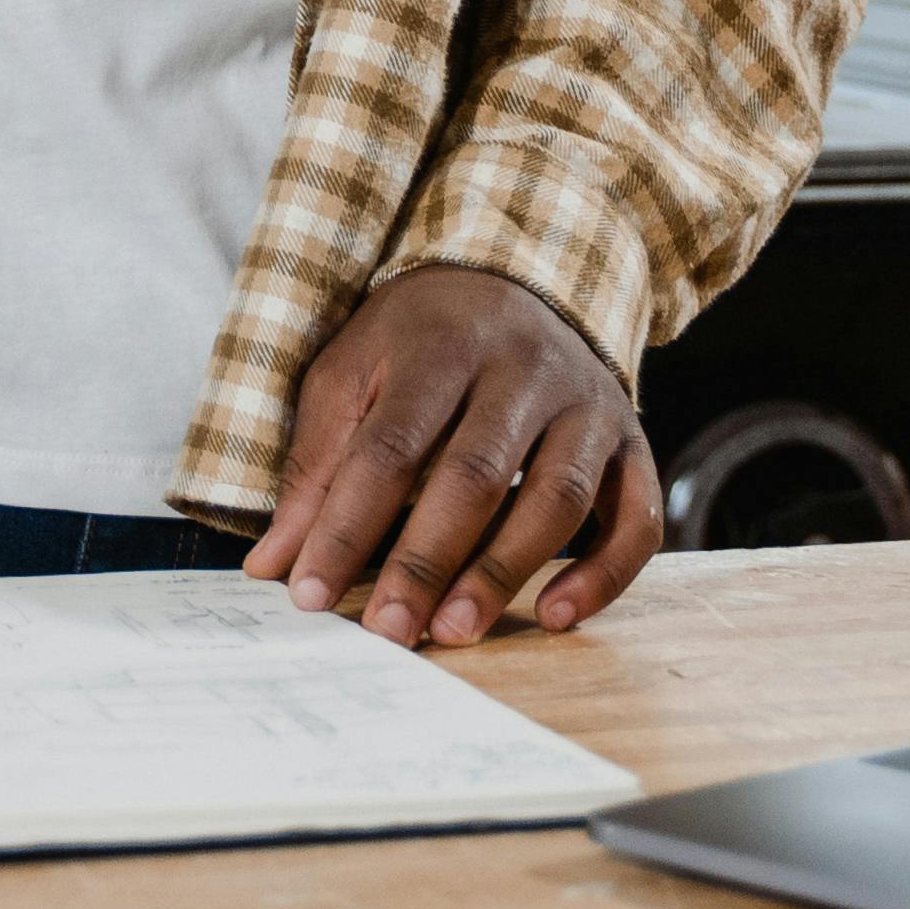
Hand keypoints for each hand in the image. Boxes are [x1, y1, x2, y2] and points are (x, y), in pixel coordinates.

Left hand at [241, 263, 662, 648]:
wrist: (518, 277)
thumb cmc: (420, 339)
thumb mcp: (352, 371)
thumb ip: (316, 465)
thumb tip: (273, 566)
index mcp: (442, 344)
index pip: (389, 447)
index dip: (346, 526)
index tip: (308, 594)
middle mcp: (524, 369)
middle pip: (475, 473)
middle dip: (427, 562)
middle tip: (388, 631)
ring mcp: (586, 405)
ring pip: (557, 497)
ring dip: (506, 571)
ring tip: (454, 631)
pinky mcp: (631, 440)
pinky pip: (636, 515)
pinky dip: (605, 573)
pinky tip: (557, 615)